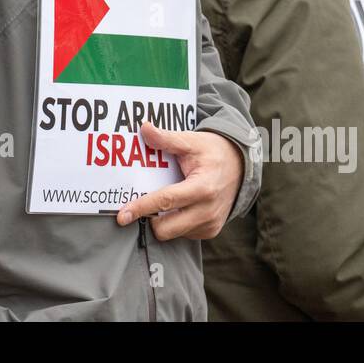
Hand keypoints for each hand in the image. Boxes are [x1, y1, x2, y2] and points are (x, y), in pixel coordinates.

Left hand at [115, 122, 242, 239]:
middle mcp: (207, 211)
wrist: (241, 167)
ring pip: (172, 233)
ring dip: (162, 220)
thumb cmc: (213, 152)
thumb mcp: (192, 141)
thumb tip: (145, 129)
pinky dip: (176, 222)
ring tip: (165, 200)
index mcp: (202, 188)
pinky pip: (183, 234)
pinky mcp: (210, 231)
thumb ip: (167, 139)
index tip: (122, 215)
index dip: (141, 208)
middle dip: (150, 218)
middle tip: (143, 202)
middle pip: (166, 229)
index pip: (165, 201)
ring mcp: (210, 224)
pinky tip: (179, 206)